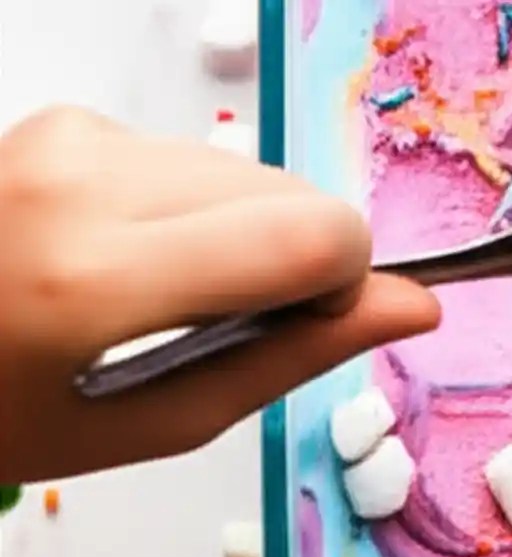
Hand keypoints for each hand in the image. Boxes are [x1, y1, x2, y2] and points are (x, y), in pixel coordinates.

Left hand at [0, 107, 439, 483]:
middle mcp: (85, 178)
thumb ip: (291, 361)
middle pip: (293, 195)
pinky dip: (197, 209)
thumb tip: (410, 306)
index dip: (345, 280)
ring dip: (244, 234)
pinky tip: (138, 253)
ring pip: (252, 173)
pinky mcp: (70, 118)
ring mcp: (71, 136)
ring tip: (164, 290)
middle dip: (294, 258)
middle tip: (221, 319)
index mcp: (97, 277)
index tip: (304, 324)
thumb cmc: (6, 412)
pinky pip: (196, 158)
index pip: (313, 234)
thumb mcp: (152, 423)